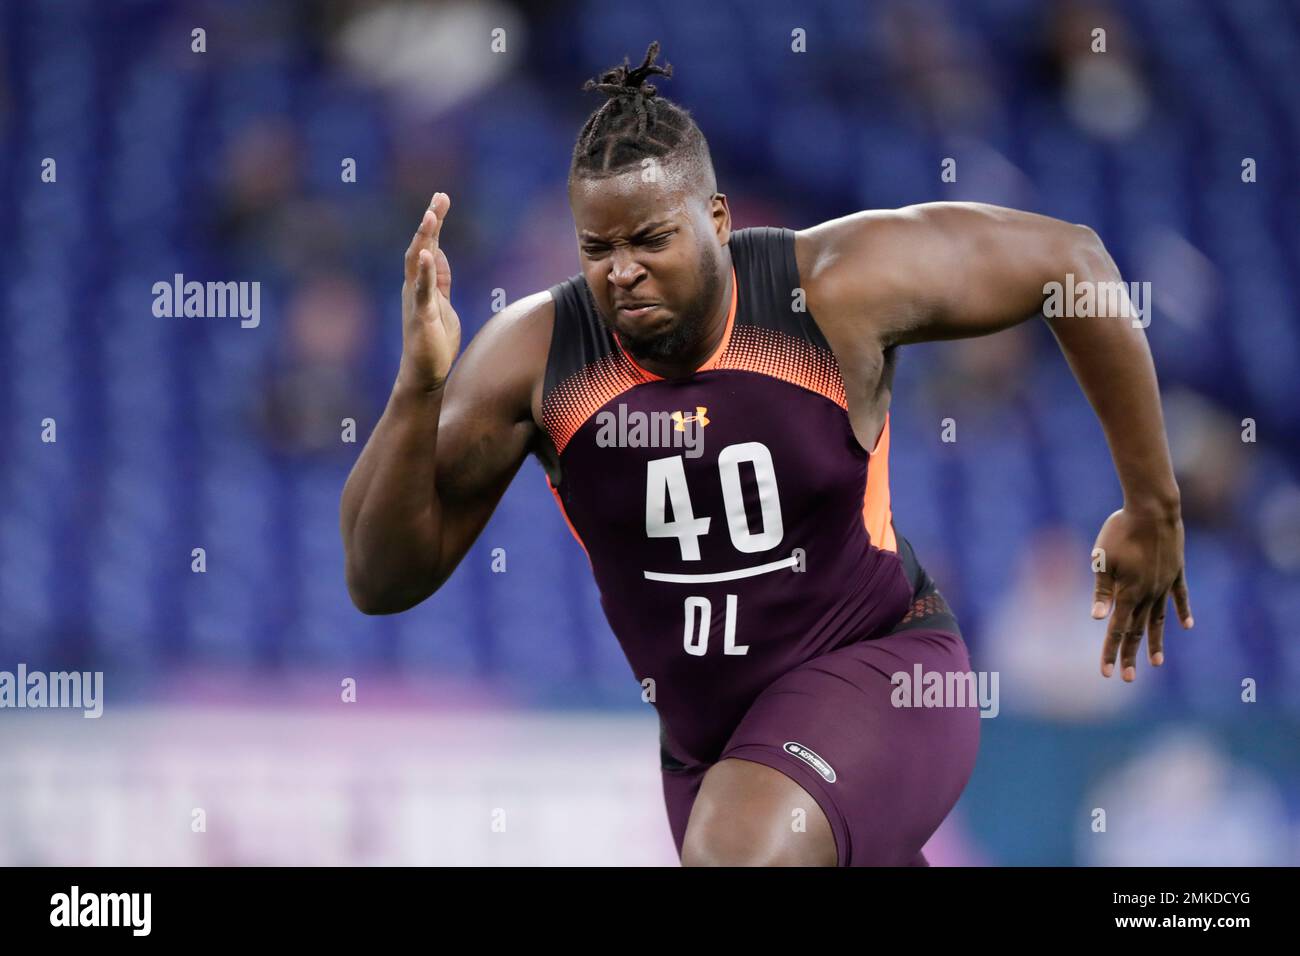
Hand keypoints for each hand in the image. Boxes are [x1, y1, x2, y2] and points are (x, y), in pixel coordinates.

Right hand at [398, 192, 460, 391]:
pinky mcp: (421, 316)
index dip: (435, 223)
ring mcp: (415, 300)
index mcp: (421, 283)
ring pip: (417, 264)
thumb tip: (439, 254)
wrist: (424, 373)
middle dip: (430, 222)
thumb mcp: (442, 303)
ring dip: (424, 240)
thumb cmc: (433, 340)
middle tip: (439, 198)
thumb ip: (441, 279)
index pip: (428, 246)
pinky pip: (422, 291)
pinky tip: (427, 254)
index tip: (441, 198)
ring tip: (431, 216)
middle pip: (420, 247)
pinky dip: (425, 272)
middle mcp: (414, 287)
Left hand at [1090, 506, 1193, 681]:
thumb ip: (1101, 590)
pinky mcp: (1176, 572)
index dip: (1110, 652)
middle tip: (1127, 679)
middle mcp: (1148, 594)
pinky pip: (1180, 597)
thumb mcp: (1102, 559)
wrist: (1153, 509)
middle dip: (1130, 655)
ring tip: (1156, 662)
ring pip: (1159, 619)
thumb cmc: (1120, 531)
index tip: (1106, 673)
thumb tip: (1098, 619)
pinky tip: (1186, 626)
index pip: (1116, 629)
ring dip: (1155, 641)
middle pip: (1137, 630)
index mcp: (1127, 592)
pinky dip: (1182, 612)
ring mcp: (1164, 584)